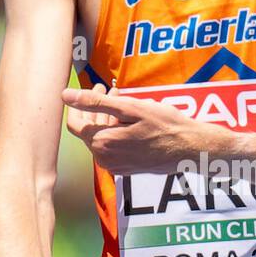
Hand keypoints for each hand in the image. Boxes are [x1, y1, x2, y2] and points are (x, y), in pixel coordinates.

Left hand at [62, 83, 201, 174]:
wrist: (190, 149)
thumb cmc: (165, 126)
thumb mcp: (130, 108)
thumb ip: (95, 102)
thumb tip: (65, 95)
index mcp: (101, 143)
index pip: (75, 123)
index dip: (82, 103)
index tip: (98, 87)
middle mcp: (104, 159)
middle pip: (88, 131)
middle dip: (96, 109)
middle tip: (110, 89)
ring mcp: (115, 166)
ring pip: (100, 139)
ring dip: (107, 119)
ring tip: (122, 101)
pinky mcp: (126, 169)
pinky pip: (112, 148)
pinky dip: (116, 132)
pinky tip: (130, 121)